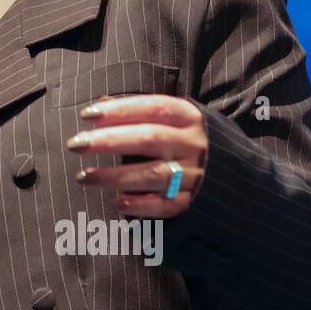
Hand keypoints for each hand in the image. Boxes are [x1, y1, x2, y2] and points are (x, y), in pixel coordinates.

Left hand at [66, 94, 208, 217]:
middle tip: (75, 145)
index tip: (87, 115)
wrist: (235, 176)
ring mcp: (195, 174)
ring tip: (84, 177)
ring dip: (114, 176)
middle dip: (108, 141)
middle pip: (148, 139)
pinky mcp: (194, 202)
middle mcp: (193, 144)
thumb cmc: (189, 140)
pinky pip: (165, 206)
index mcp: (189, 117)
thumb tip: (100, 104)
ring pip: (152, 174)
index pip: (153, 108)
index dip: (119, 110)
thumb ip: (142, 113)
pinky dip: (140, 205)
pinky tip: (116, 202)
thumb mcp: (175, 119)